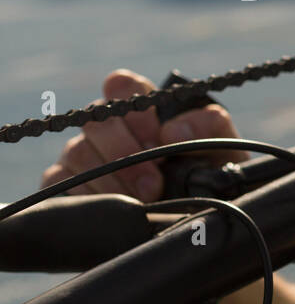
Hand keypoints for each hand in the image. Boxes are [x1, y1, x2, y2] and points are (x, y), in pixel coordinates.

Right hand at [39, 68, 249, 201]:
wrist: (203, 216)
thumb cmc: (211, 173)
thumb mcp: (223, 148)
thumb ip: (209, 127)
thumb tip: (173, 130)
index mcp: (143, 109)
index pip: (122, 86)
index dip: (135, 106)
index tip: (159, 135)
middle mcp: (109, 128)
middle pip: (97, 122)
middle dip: (126, 152)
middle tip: (154, 180)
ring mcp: (84, 154)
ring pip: (78, 152)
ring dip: (112, 179)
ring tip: (145, 198)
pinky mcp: (67, 184)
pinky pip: (61, 182)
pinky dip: (90, 195)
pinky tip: (118, 206)